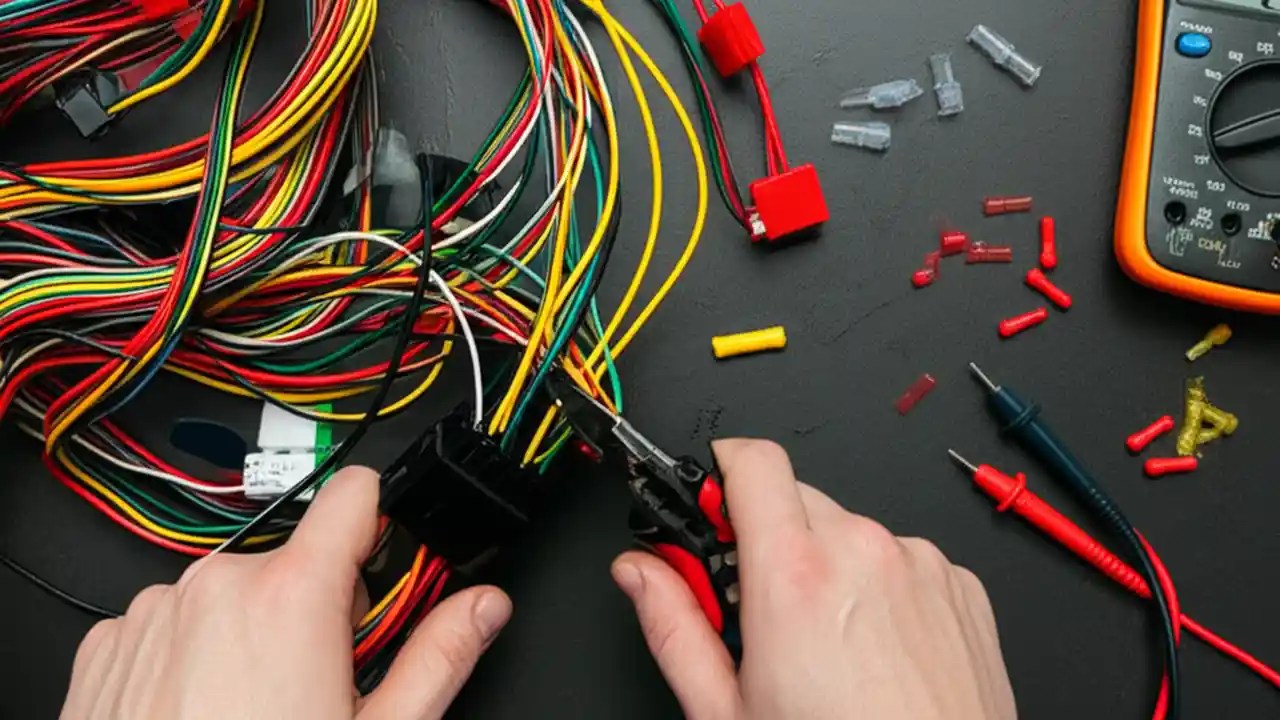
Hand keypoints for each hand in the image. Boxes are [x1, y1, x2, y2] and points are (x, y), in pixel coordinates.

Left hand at [61, 467, 511, 719]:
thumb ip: (439, 655)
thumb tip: (482, 608)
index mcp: (292, 595)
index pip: (355, 494)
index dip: (381, 522)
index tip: (382, 560)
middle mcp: (217, 587)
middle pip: (295, 559)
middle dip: (315, 606)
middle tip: (319, 680)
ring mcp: (155, 613)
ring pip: (232, 592)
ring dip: (250, 631)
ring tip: (254, 707)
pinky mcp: (109, 646)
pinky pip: (171, 621)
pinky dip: (192, 654)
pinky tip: (204, 713)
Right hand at [611, 439, 1015, 719]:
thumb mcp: (727, 710)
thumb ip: (674, 625)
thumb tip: (640, 572)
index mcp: (796, 577)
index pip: (752, 461)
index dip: (722, 471)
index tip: (712, 503)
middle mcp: (863, 553)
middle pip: (795, 497)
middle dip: (768, 536)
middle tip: (760, 606)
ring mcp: (920, 565)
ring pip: (851, 528)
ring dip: (828, 563)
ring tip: (828, 643)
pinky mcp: (961, 585)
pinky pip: (903, 556)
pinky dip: (881, 586)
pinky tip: (875, 650)